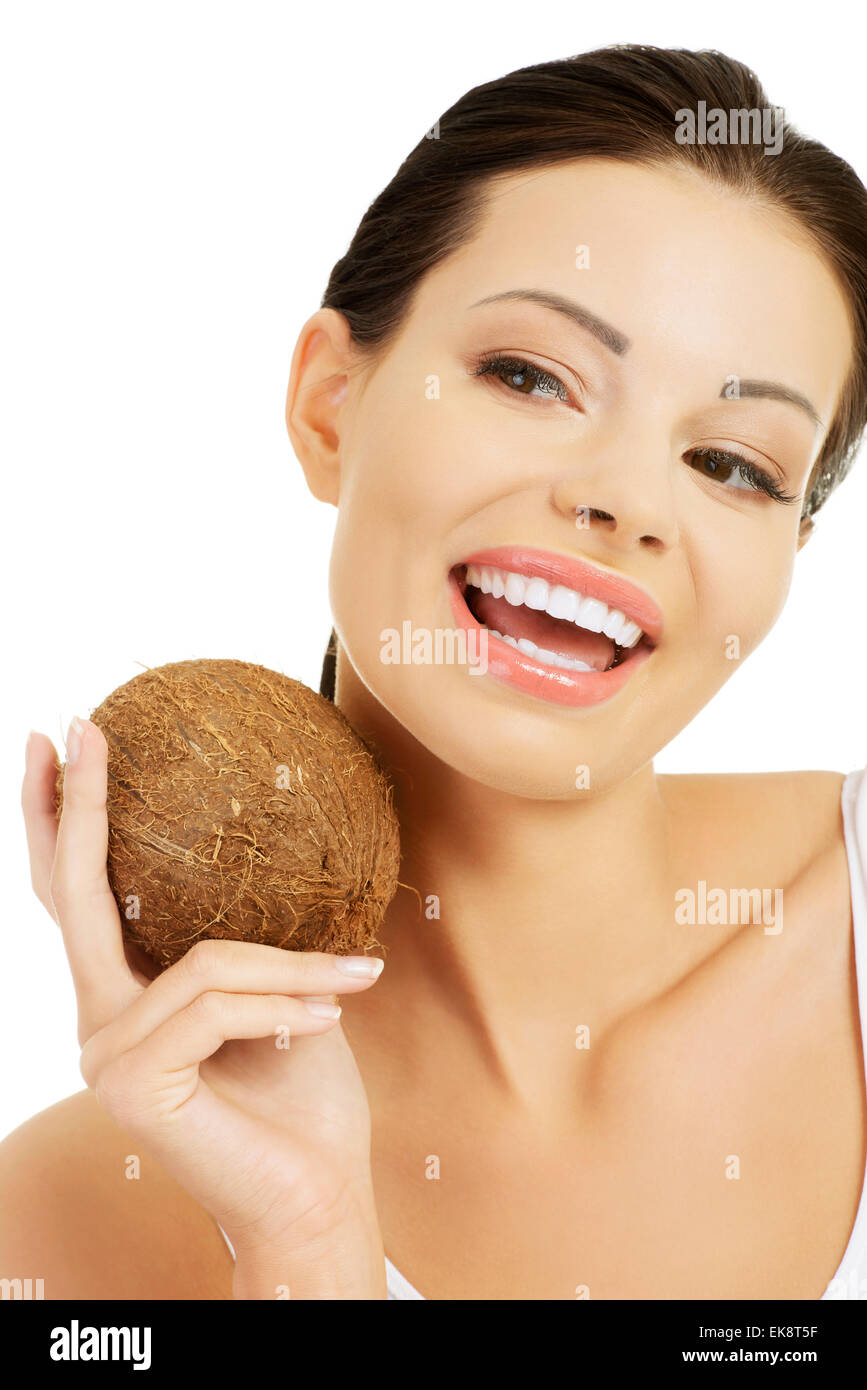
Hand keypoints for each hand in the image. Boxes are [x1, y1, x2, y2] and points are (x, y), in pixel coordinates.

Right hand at [21, 717, 387, 1295]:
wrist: (318, 1196)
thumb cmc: (303, 1092)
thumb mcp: (282, 989)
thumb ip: (251, 935)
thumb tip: (275, 836)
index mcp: (127, 996)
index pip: (77, 896)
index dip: (61, 819)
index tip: (65, 740)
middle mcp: (99, 1021)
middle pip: (74, 896)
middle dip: (79, 806)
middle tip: (84, 729)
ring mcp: (107, 1056)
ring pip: (202, 961)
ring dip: (293, 968)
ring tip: (355, 981)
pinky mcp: (135, 1084)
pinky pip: (218, 1001)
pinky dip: (285, 1002)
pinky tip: (328, 1023)